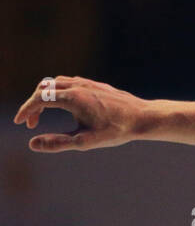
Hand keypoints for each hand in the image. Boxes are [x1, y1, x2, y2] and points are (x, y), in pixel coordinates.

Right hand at [12, 75, 149, 151]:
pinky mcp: (96, 84)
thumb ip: (58, 143)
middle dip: (33, 104)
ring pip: (56, 82)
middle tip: (31, 123)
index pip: (39, 99)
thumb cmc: (117, 130)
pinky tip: (63, 105)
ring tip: (43, 114)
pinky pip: (70, 82)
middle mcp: (78, 86)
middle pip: (44, 88)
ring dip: (45, 95)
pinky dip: (58, 91)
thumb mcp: (85, 141)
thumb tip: (32, 143)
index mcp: (73, 98)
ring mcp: (88, 83)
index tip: (19, 123)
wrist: (143, 118)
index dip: (25, 110)